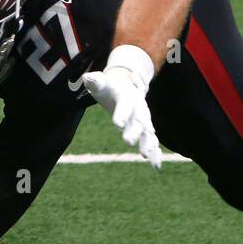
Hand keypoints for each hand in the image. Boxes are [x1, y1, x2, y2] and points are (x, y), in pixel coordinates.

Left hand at [82, 45, 163, 168]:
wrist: (127, 84)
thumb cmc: (109, 86)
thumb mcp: (101, 83)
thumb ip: (95, 81)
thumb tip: (86, 77)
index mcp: (127, 97)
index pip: (124, 106)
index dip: (121, 114)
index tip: (117, 125)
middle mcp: (138, 109)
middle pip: (138, 121)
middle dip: (134, 132)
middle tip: (128, 142)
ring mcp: (144, 119)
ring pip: (148, 133)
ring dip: (148, 144)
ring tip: (147, 156)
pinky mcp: (146, 129)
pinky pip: (152, 141)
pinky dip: (155, 153)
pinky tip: (156, 166)